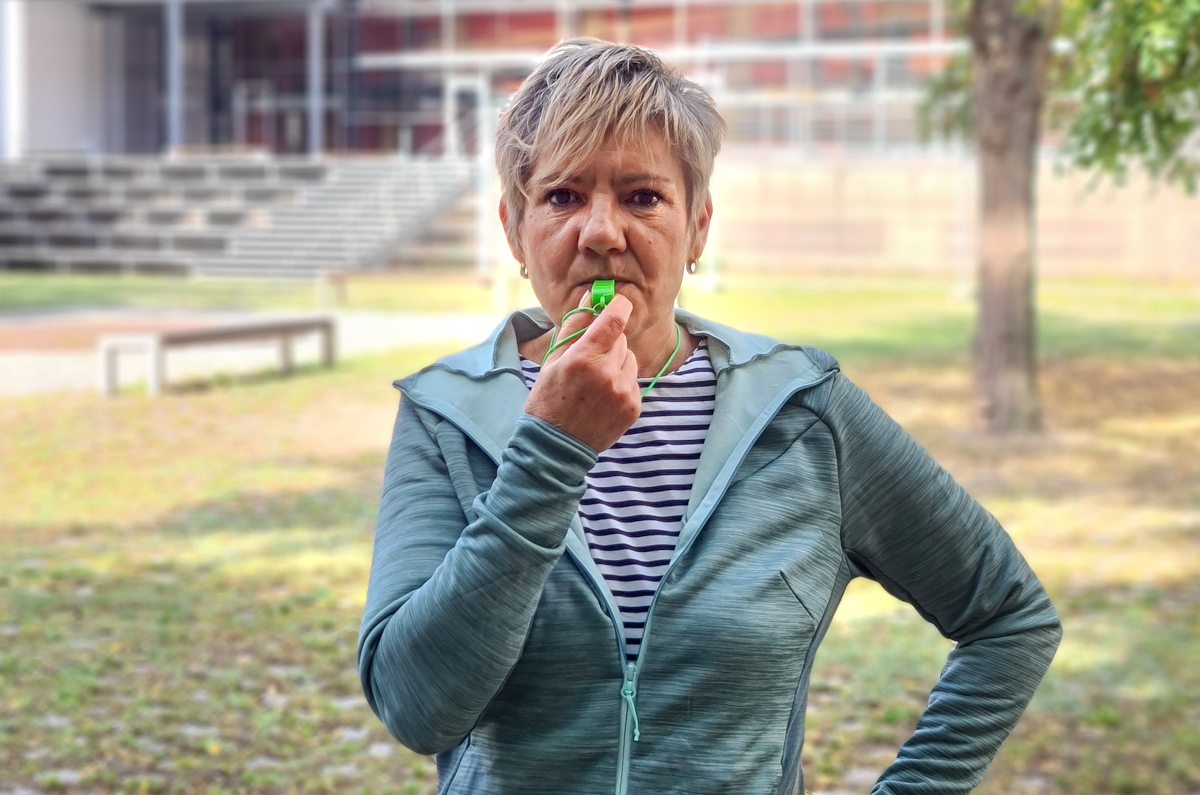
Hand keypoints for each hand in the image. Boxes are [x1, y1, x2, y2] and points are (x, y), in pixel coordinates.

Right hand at [525, 293, 639, 451]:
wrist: (556, 446)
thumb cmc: (548, 400)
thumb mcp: (552, 361)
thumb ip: (574, 327)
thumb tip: (590, 298)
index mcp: (584, 359)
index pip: (614, 320)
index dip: (618, 306)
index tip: (618, 302)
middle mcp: (608, 374)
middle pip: (621, 339)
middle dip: (608, 341)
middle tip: (590, 357)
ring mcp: (623, 393)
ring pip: (630, 358)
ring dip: (617, 362)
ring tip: (596, 381)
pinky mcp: (633, 408)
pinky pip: (633, 380)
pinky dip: (622, 383)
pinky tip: (603, 396)